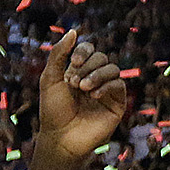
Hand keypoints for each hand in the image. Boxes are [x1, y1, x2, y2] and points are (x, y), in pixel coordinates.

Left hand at [35, 29, 127, 167]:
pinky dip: (107, 85)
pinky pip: (119, 84)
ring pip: (112, 68)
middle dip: (88, 66)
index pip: (89, 50)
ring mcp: (106, 91)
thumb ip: (59, 53)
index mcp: (79, 71)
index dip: (83, 51)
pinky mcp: (117, 103)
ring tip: (83, 89)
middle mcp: (94, 79)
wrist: (61, 138)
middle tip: (74, 83)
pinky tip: (93, 95)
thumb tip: (74, 31)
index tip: (73, 63)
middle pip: (101, 57)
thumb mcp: (50, 78)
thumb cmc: (53, 110)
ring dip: (97, 75)